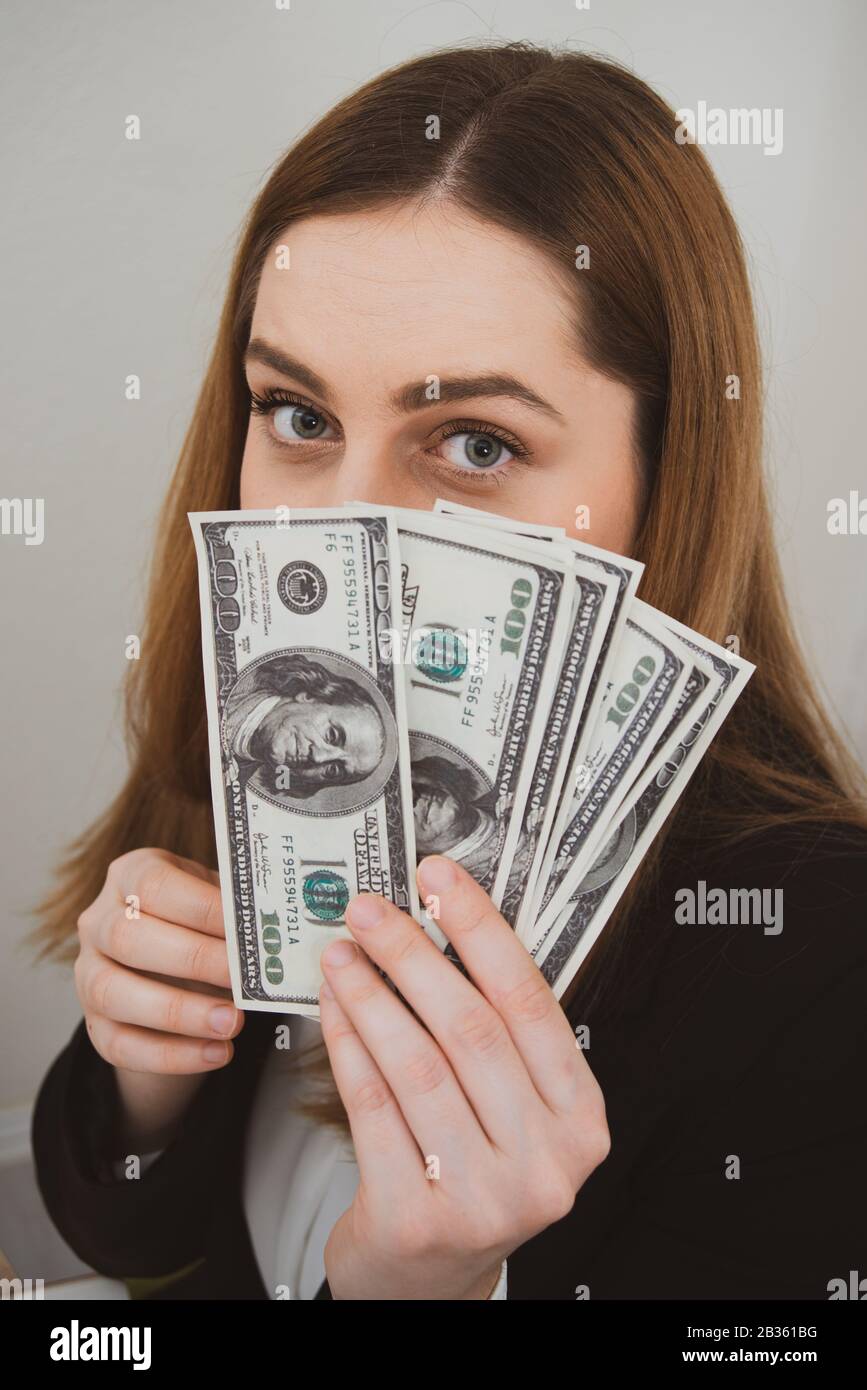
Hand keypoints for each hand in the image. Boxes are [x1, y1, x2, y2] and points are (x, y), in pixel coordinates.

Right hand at [74, 848, 244, 1147]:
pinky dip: (171, 1055)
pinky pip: (119, 1045)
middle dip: (193, 960)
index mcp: (130, 875)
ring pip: (114, 992)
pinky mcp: (94, 1025)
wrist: (166, 969)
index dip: (202, 908)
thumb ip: (237, 907)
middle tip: (244, 982)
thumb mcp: (215, 901)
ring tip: (231, 1024)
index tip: (246, 931)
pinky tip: (216, 1053)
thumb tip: (285, 920)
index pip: (155, 884)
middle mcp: (99, 922)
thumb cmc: (201, 925)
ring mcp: (87, 974)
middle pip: (129, 937)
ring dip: (177, 1012)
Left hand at [318, 855, 610, 1299]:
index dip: (480, 930)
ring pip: (416, 1065)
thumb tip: (439, 923)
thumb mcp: (512, 1108)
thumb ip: (495, 1032)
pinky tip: (332, 1011)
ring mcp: (484, 1199)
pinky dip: (347, 1048)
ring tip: (341, 955)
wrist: (429, 1278)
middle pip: (470, 1030)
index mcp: (581, 1120)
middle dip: (413, 955)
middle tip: (370, 910)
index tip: (438, 879)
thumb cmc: (472, 1171)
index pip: (530, 1003)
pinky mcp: (416, 1219)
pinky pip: (372, 1108)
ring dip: (370, 995)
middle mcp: (545, 1163)